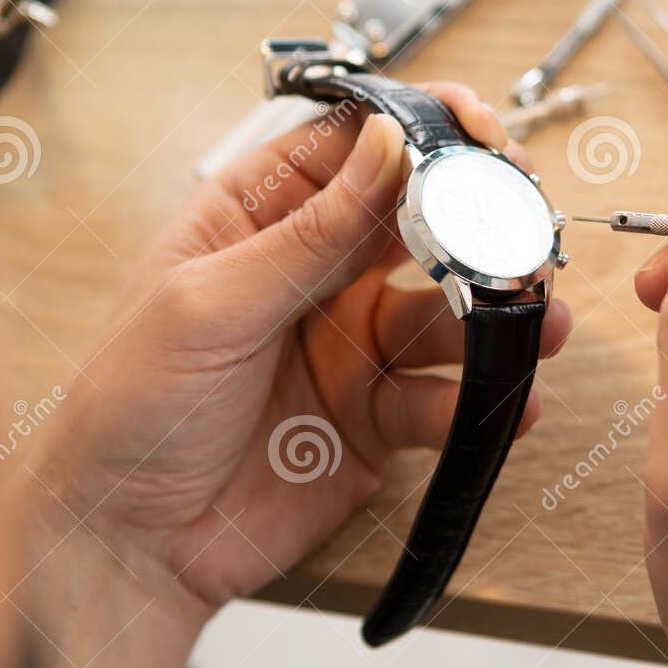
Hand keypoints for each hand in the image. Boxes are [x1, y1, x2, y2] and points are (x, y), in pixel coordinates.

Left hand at [31, 84, 569, 624]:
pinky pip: (443, 399)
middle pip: (421, 221)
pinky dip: (483, 399)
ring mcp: (351, 345)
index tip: (481, 132)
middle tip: (527, 229)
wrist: (128, 538)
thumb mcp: (212, 303)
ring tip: (539, 318)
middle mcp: (315, 273)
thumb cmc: (132, 406)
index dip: (423, 129)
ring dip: (499, 311)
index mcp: (260, 218)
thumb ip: (309, 232)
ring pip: (449, 310)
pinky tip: (515, 401)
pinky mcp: (375, 419)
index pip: (355, 146)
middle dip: (482, 219)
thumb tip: (388, 143)